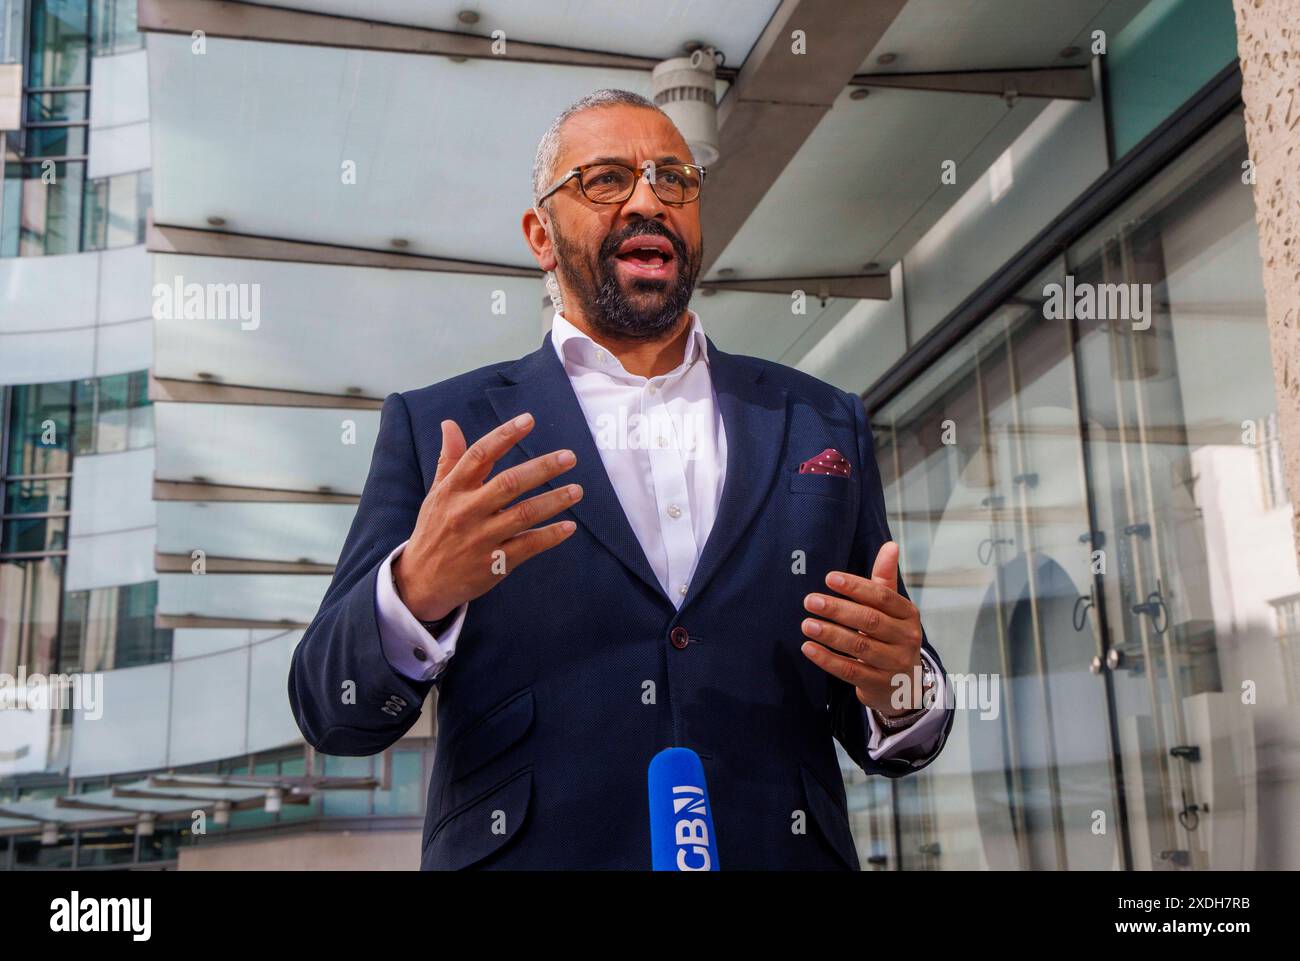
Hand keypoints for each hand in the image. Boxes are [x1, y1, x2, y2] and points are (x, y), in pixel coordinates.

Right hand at [392, 412, 581, 619]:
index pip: (480, 455)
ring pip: (523, 515)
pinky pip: (527, 546)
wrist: (422, 581)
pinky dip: (550, 536)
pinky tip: (569, 527)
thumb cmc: (434, 530)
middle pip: (508, 483)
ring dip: (554, 501)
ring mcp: (481, 538)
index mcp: (453, 489)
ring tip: (577, 490)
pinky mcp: (493, 563)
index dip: (504, 435)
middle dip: (542, 468)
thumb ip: (449, 459)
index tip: (529, 420)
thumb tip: (449, 423)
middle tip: (570, 457)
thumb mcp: (437, 493)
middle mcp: (467, 511)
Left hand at [799, 541, 925, 717]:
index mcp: (908, 615)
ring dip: (830, 634)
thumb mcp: (893, 609)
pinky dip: (827, 660)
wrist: (904, 685)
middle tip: (810, 601)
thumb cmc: (892, 637)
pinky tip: (809, 648)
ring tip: (806, 624)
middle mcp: (906, 639)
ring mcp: (894, 664)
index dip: (856, 587)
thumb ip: (885, 579)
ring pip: (860, 646)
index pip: (882, 597)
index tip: (829, 578)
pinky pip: (850, 671)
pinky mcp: (879, 684)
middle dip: (838, 610)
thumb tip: (890, 545)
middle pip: (870, 621)